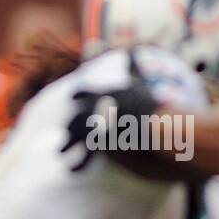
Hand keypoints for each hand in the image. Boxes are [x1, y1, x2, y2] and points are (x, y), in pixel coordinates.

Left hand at [63, 55, 158, 170]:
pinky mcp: (99, 145)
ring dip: (67, 143)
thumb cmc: (152, 103)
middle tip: (67, 130)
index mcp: (100, 93)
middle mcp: (91, 109)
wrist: (157, 126)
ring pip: (74, 135)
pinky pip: (84, 156)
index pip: (81, 92)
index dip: (77, 96)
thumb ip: (133, 64)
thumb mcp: (140, 79)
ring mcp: (94, 127)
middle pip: (75, 116)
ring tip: (61, 150)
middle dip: (71, 123)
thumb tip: (132, 49)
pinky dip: (78, 163)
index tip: (72, 98)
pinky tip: (71, 170)